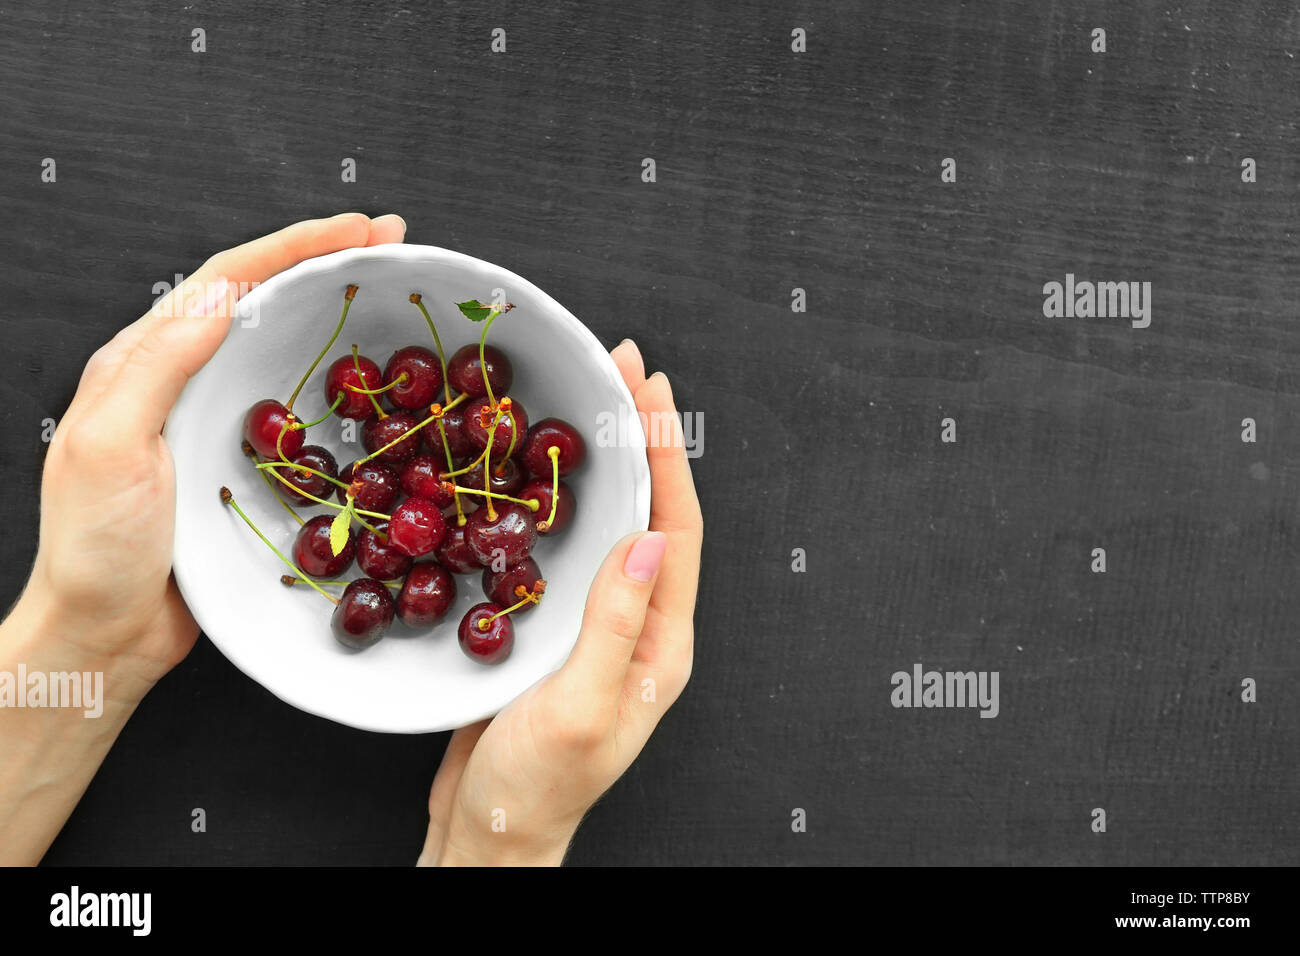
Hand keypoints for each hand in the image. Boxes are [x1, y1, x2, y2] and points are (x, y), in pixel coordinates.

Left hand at [0, 212, 404, 864]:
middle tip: (392, 243)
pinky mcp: (244, 461)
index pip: (227, 280)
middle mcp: (181, 379)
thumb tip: (220, 301)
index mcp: (143, 362)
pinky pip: (297, 402)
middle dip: (326, 259)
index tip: (360, 230)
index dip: (296, 245)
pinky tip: (369, 383)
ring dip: (335, 308)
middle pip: (262, 297)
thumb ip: (156, 369)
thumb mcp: (109, 449)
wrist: (108, 633)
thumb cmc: (95, 550)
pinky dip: (336, 377)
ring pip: (282, 343)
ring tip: (390, 290)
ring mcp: (215, 419)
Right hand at [418, 340, 702, 865]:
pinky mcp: (556, 627)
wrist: (490, 832)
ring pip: (610, 524)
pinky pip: (569, 548)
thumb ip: (615, 624)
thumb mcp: (579, 707)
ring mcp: (598, 624)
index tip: (651, 391)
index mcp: (660, 643)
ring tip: (594, 399)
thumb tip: (652, 537)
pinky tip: (540, 471)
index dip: (667, 457)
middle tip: (623, 368)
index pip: (678, 531)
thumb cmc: (535, 788)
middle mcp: (639, 626)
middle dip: (644, 439)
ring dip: (606, 461)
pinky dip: (562, 500)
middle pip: (651, 514)